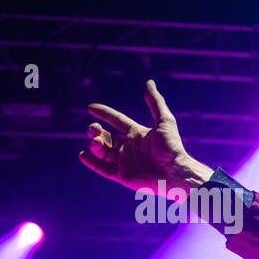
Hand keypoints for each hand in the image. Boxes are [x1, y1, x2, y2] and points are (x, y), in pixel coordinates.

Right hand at [79, 79, 211, 192]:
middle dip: (96, 131)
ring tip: (96, 142)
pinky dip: (92, 162)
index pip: (117, 120)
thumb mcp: (164, 121)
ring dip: (95, 145)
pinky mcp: (123, 176)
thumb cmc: (171, 147)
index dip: (104, 113)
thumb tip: (150, 82)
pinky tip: (83, 154)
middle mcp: (130, 147)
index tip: (91, 107)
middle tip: (94, 128)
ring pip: (103, 151)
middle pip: (107, 137)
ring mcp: (126, 162)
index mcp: (137, 134)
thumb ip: (156, 102)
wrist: (175, 172)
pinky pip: (103, 169)